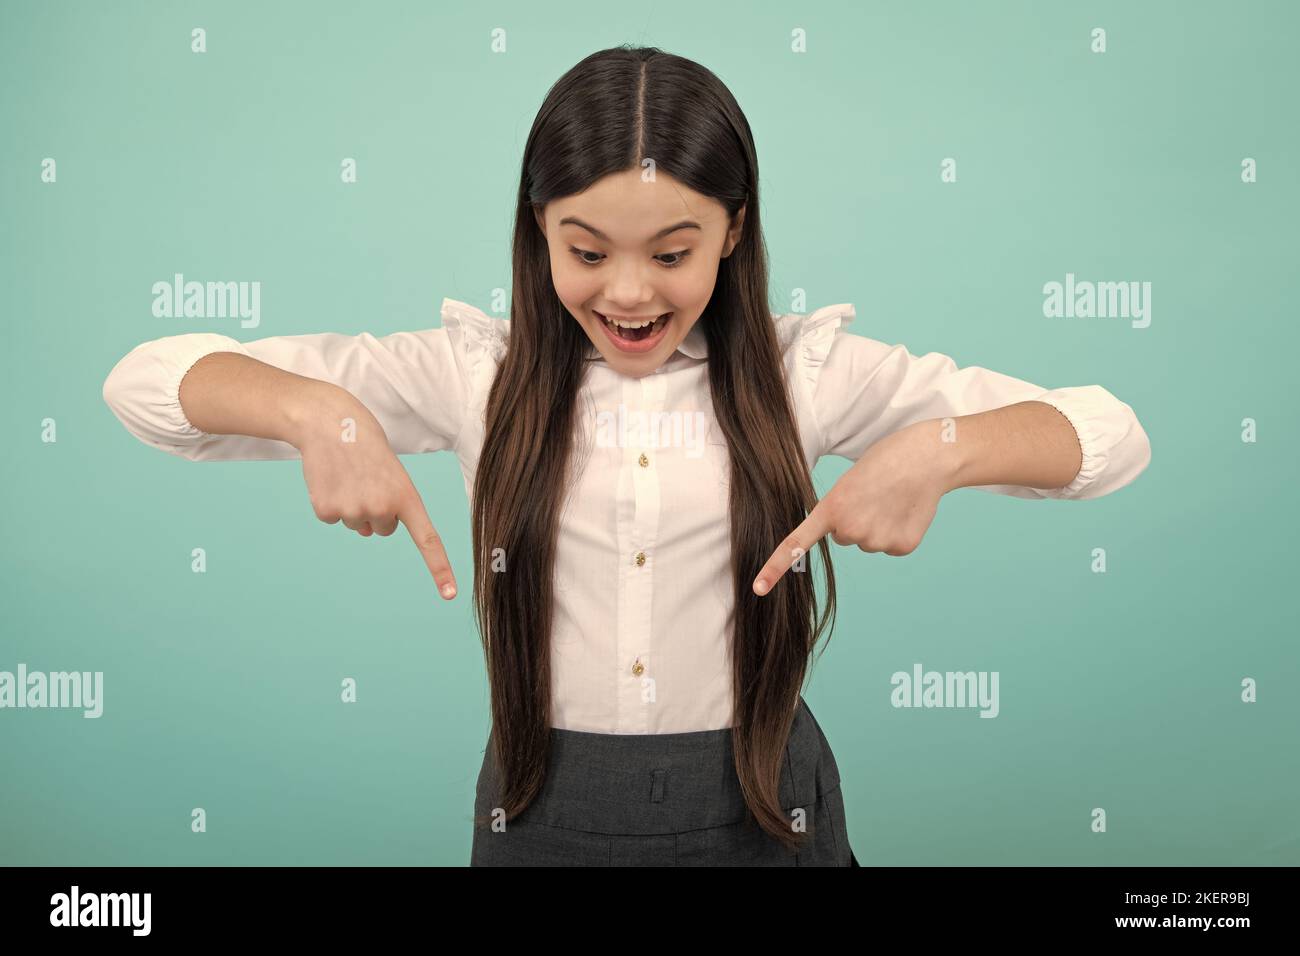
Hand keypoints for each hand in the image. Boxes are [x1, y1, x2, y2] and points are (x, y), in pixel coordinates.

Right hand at [291, 386, 458, 599]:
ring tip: (348, 474)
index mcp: (407, 497)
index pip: (428, 540)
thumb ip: (390, 504)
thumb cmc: (366, 444)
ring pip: (357, 523)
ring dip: (352, 502)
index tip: (450, 594)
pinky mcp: (327, 511)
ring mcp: (354, 511)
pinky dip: (330, 501)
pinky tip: (330, 479)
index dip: (440, 569)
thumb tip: (370, 532)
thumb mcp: (390, 472)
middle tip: (366, 478)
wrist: (329, 421)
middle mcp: (383, 508)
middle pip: (382, 529)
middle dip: (375, 508)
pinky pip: (333, 518)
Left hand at [752, 420, 954, 595]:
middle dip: (856, 519)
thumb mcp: (850, 480)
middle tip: (874, 495)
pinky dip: (898, 531)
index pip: (796, 543)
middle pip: (845, 536)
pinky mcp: (901, 548)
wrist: (928, 457)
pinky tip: (906, 510)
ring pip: (869, 541)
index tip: (758, 588)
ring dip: (879, 524)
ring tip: (893, 498)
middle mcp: (850, 530)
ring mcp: (876, 542)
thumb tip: (849, 534)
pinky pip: (890, 546)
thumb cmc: (887, 460)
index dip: (775, 568)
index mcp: (831, 509)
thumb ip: (840, 510)